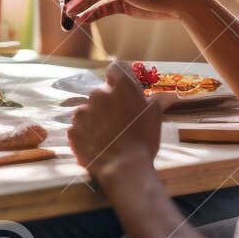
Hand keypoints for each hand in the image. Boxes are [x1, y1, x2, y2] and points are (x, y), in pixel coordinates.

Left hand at [68, 59, 168, 181]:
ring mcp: (82, 111)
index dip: (119, 78)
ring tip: (107, 135)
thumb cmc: (143, 141)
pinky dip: (86, 133)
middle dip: (108, 102)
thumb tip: (166, 95)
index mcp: (120, 86)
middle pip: (101, 91)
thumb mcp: (154, 117)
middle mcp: (98, 93)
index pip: (116, 68)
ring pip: (88, 109)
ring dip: (95, 117)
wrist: (124, 169)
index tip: (123, 89)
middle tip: (118, 119)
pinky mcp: (72, 129)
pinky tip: (97, 144)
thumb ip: (155, 100)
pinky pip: (79, 126)